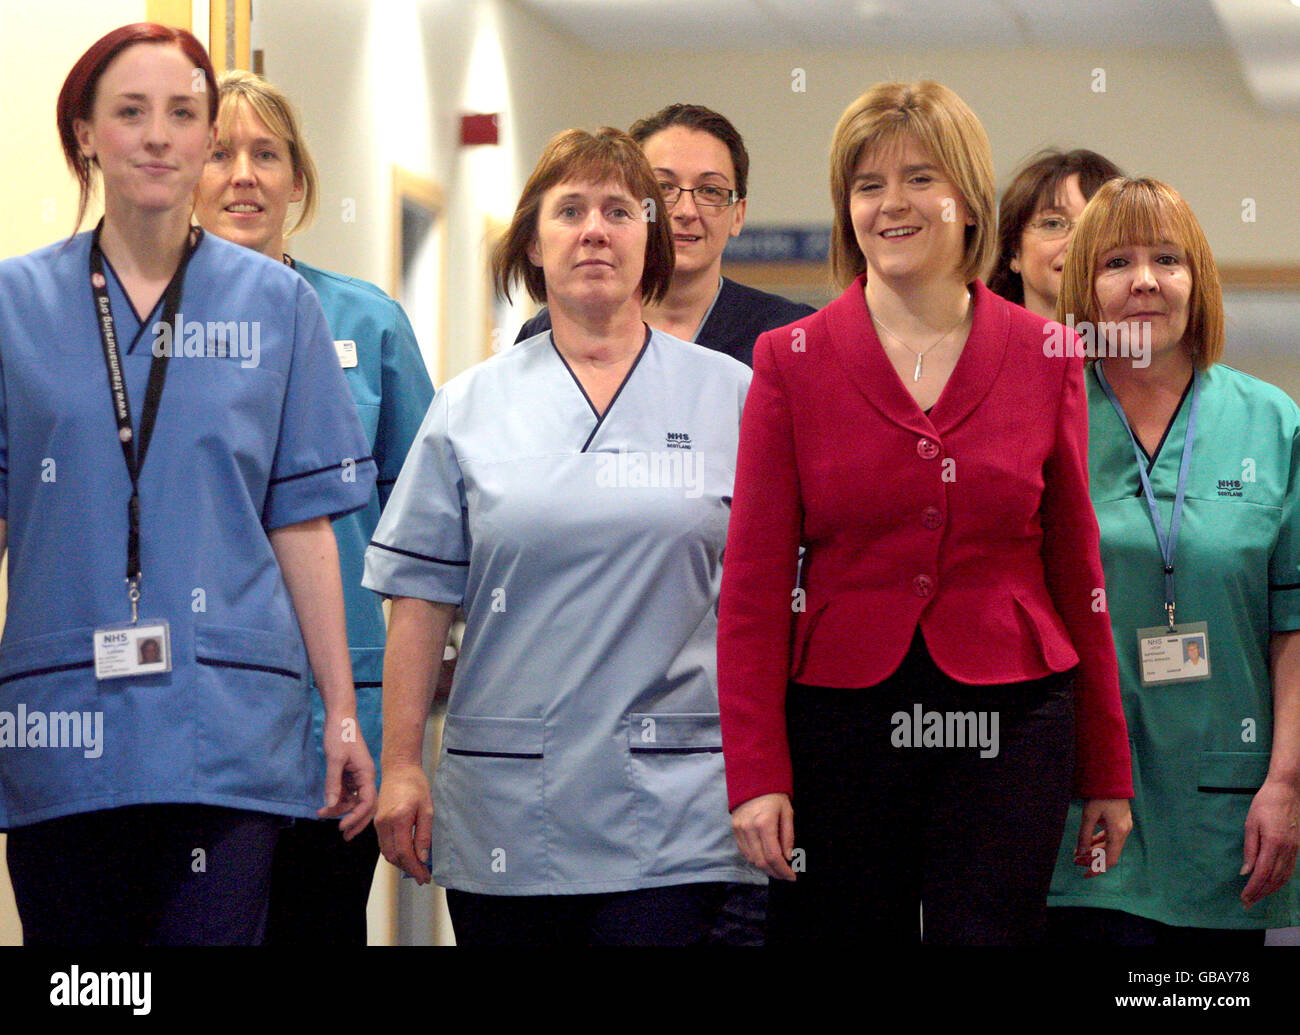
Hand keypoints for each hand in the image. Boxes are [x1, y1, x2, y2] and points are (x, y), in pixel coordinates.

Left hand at [316, 709, 376, 839]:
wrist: (339, 717)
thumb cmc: (340, 735)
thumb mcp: (334, 759)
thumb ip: (333, 783)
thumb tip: (331, 806)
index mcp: (367, 774)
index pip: (368, 802)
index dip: (356, 817)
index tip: (342, 827)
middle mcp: (365, 777)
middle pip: (365, 805)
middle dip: (355, 821)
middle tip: (343, 836)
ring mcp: (358, 776)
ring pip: (354, 800)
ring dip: (341, 810)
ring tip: (322, 814)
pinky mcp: (350, 774)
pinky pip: (347, 792)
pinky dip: (337, 800)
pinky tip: (326, 805)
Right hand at [375, 761, 433, 883]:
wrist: (398, 770)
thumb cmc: (416, 785)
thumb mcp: (427, 809)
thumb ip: (424, 835)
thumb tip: (423, 858)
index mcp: (398, 820)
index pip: (404, 853)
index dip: (414, 868)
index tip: (424, 877)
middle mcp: (384, 824)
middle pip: (393, 856)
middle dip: (408, 869)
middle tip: (422, 876)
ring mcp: (378, 824)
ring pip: (387, 853)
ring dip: (400, 863)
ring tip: (416, 868)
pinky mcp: (377, 822)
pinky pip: (384, 845)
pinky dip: (394, 854)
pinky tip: (406, 855)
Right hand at [731, 793, 796, 880]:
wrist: (752, 780)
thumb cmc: (774, 795)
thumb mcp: (787, 812)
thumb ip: (788, 836)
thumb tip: (788, 857)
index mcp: (765, 823)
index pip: (773, 856)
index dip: (783, 870)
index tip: (792, 877)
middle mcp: (749, 829)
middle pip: (761, 861)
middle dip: (774, 872)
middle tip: (785, 875)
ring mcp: (739, 830)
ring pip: (751, 859)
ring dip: (764, 868)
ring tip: (776, 869)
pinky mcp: (734, 829)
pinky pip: (744, 851)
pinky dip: (755, 859)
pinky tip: (764, 859)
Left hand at [1073, 798, 1130, 876]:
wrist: (1113, 779)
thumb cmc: (1101, 795)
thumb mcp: (1089, 815)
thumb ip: (1085, 835)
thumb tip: (1081, 853)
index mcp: (1118, 833)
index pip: (1110, 859)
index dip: (1097, 869)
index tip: (1085, 874)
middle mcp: (1124, 832)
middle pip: (1109, 854)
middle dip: (1092, 859)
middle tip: (1075, 860)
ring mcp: (1123, 827)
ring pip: (1109, 846)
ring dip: (1094, 851)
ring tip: (1077, 853)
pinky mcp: (1120, 822)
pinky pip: (1109, 837)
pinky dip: (1098, 842)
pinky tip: (1087, 844)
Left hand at [1241, 778, 1299, 908]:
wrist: (1287, 791)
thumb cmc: (1265, 804)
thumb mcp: (1251, 824)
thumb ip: (1250, 850)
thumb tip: (1246, 872)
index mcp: (1274, 844)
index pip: (1262, 873)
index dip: (1253, 888)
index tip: (1244, 898)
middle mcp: (1287, 850)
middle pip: (1274, 879)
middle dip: (1261, 893)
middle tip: (1248, 903)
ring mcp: (1295, 850)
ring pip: (1284, 877)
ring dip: (1271, 890)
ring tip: (1258, 897)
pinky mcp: (1297, 848)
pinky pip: (1290, 870)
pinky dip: (1280, 881)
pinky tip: (1272, 885)